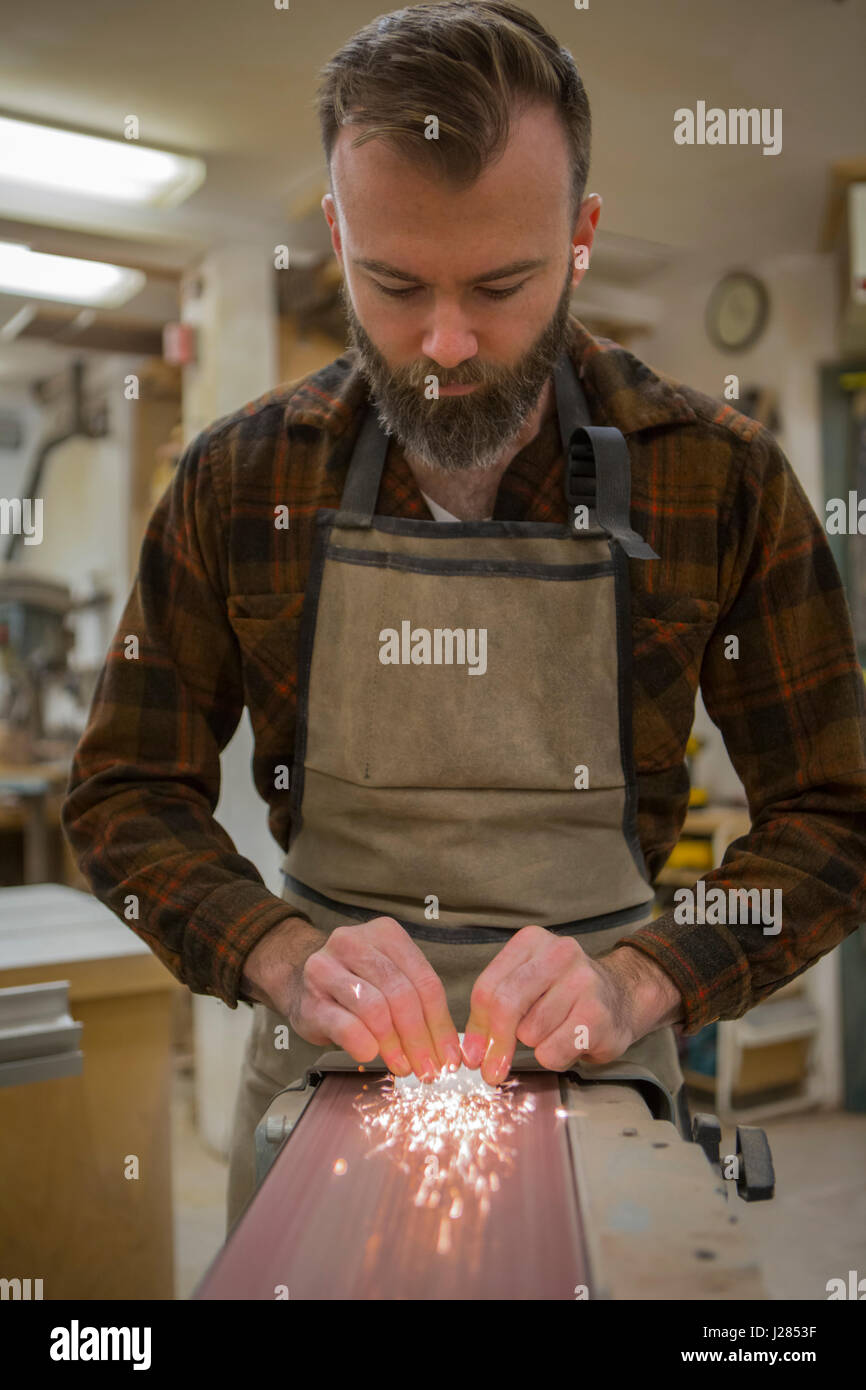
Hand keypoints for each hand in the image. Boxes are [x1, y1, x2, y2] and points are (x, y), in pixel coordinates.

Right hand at [242, 914, 461, 1080]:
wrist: (297, 979)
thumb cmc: (353, 984)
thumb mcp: (388, 980)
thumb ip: (416, 1003)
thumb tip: (446, 1050)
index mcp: (386, 934)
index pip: (425, 981)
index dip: (441, 1024)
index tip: (449, 1057)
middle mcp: (355, 943)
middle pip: (402, 994)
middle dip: (420, 1038)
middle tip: (429, 1069)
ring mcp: (328, 969)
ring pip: (375, 1008)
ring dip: (395, 1044)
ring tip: (404, 1066)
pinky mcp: (310, 999)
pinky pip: (344, 1025)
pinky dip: (363, 1044)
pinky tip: (372, 1056)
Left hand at [461, 926, 682, 1084]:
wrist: (624, 996)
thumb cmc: (564, 994)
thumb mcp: (526, 988)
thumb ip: (494, 1013)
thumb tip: (471, 1054)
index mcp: (532, 941)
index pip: (487, 987)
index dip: (476, 1028)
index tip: (472, 1056)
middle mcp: (558, 953)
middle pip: (505, 1005)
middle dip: (495, 1044)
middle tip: (491, 1071)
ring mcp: (583, 981)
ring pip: (530, 1033)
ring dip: (536, 1045)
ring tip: (556, 1032)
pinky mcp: (598, 1014)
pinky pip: (553, 1052)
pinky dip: (555, 1057)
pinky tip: (571, 1041)